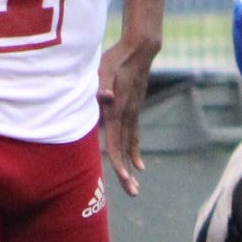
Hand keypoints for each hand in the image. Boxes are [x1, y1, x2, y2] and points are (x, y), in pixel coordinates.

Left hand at [96, 35, 156, 195]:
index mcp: (118, 109)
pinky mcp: (134, 109)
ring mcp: (132, 113)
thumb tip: (105, 97)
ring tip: (134, 188)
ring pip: (130, 145)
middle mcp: (126, 114)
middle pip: (125, 149)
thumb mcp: (104, 68)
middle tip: (133, 193)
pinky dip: (135, 151)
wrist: (140, 49)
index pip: (117, 141)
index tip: (123, 177)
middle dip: (127, 173)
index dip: (119, 160)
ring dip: (131, 167)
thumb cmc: (116, 57)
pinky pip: (134, 135)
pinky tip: (138, 165)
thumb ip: (102, 82)